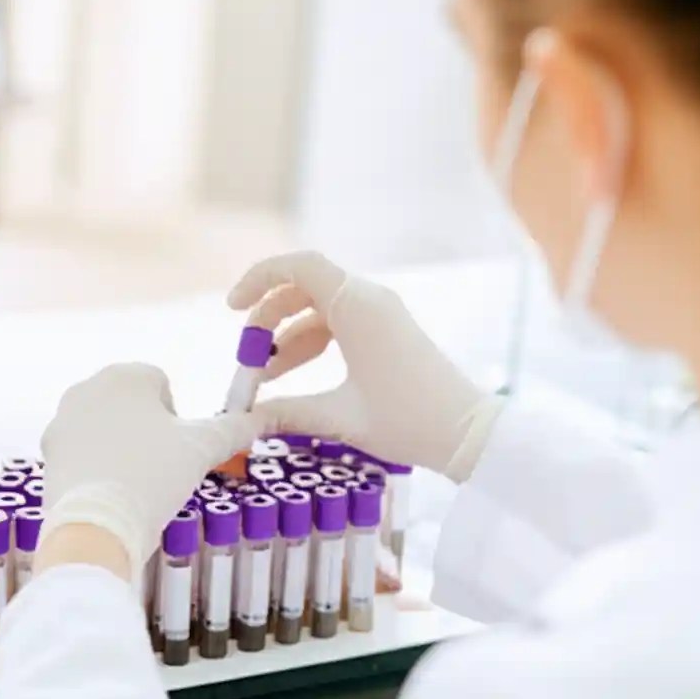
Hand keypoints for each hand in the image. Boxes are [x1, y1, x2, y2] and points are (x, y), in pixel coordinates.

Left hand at [39, 363, 257, 583]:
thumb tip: (259, 419)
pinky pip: (84, 453)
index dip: (177, 420)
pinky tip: (111, 493)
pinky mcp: (48, 453)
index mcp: (125, 374)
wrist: (96, 527)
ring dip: (124, 449)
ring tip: (136, 485)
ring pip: (108, 429)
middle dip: (149, 433)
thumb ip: (236, 428)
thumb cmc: (154, 475)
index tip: (178, 450)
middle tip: (160, 470)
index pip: (162, 385)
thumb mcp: (205, 448)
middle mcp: (87, 387)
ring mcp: (62, 420)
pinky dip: (99, 468)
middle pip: (133, 406)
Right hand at [228, 251, 504, 479]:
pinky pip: (340, 323)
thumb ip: (286, 413)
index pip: (298, 266)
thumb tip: (244, 420)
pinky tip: (295, 377)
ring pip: (320, 309)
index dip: (259, 278)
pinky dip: (314, 343)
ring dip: (289, 337)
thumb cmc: (407, 420)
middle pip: (303, 288)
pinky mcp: (389, 331)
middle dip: (268, 319)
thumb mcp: (339, 417)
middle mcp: (370, 300)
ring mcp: (382, 314)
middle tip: (248, 360)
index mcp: (357, 306)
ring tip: (266, 378)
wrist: (467, 432)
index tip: (232, 308)